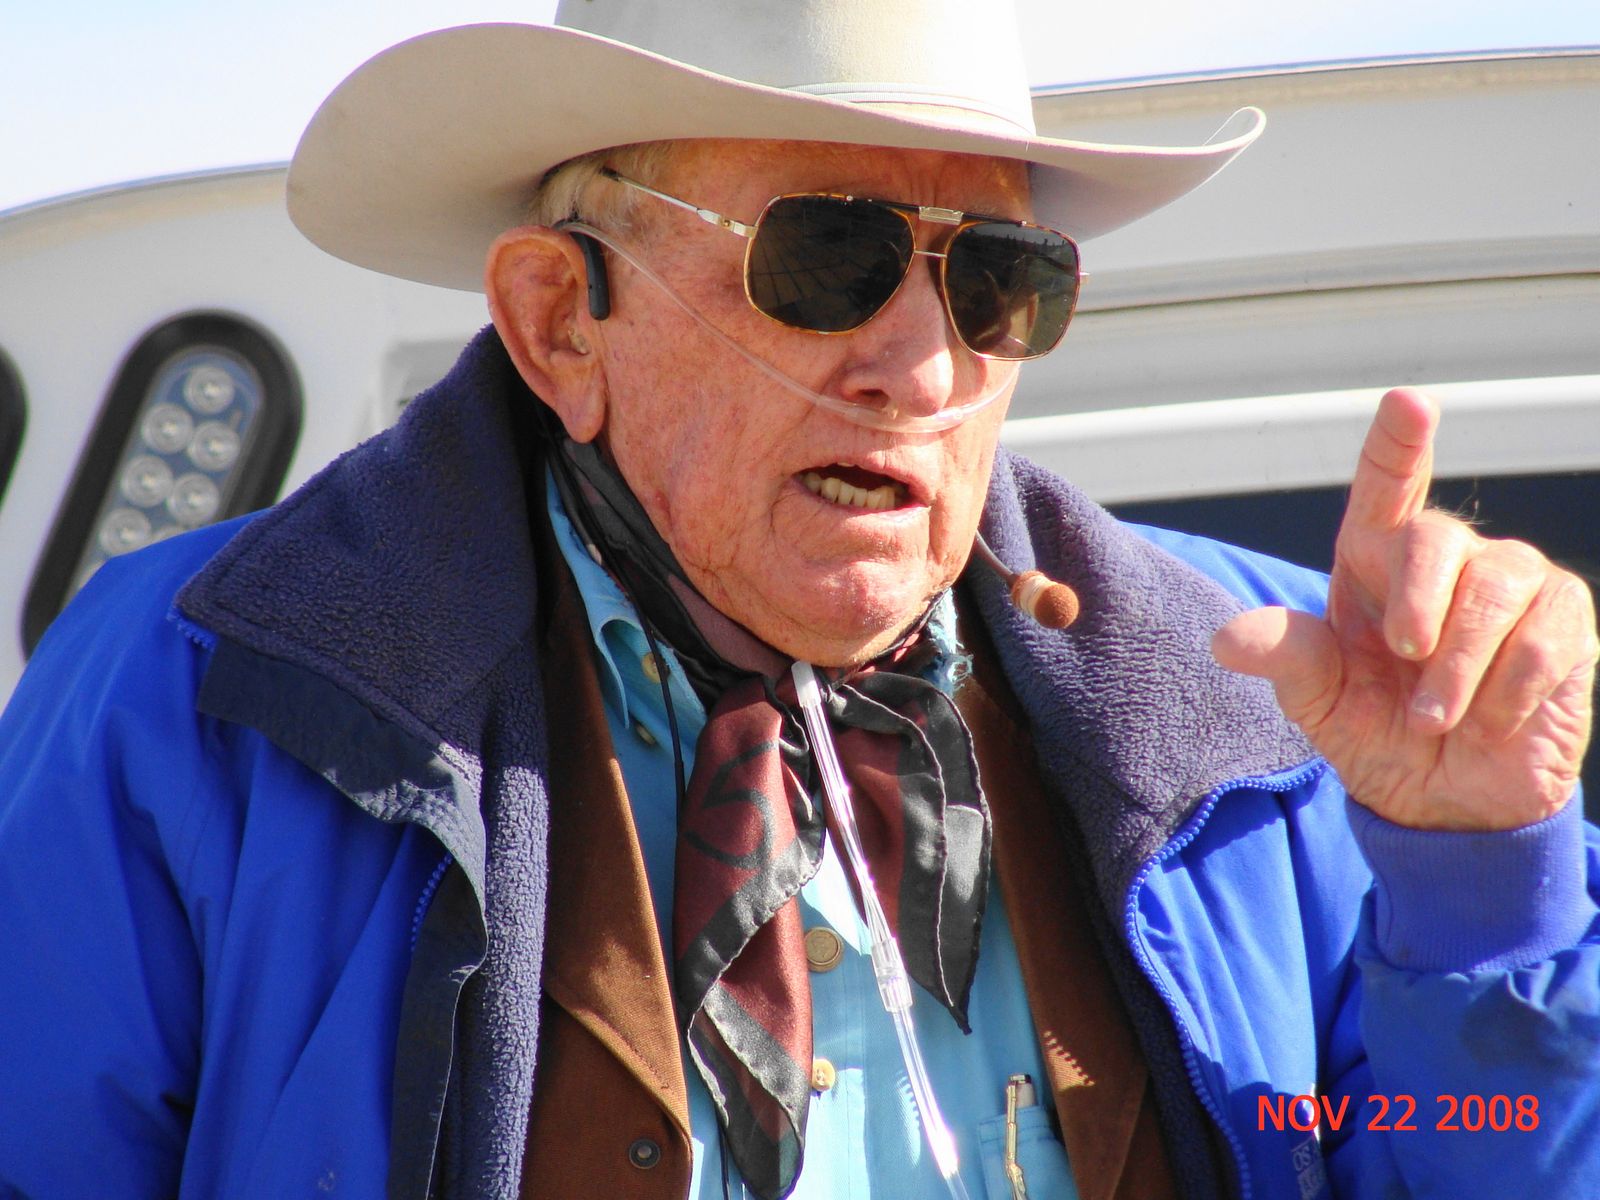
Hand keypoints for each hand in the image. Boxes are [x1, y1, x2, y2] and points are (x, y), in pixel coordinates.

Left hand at [1213, 388, 1597, 830]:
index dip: (1398, 442)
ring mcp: (1513, 581)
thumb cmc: (1377, 732)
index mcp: (1372, 558)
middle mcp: (1445, 557)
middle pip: (1438, 538)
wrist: (1444, 797)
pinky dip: (1508, 692)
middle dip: (1419, 605)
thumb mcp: (1319, 701)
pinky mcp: (1566, 620)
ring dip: (1460, 669)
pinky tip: (1488, 722)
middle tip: (1405, 658)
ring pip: (1497, 589)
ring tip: (1434, 719)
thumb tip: (1227, 638)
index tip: (1409, 403)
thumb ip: (1285, 659)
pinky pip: (1546, 640)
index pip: (1386, 483)